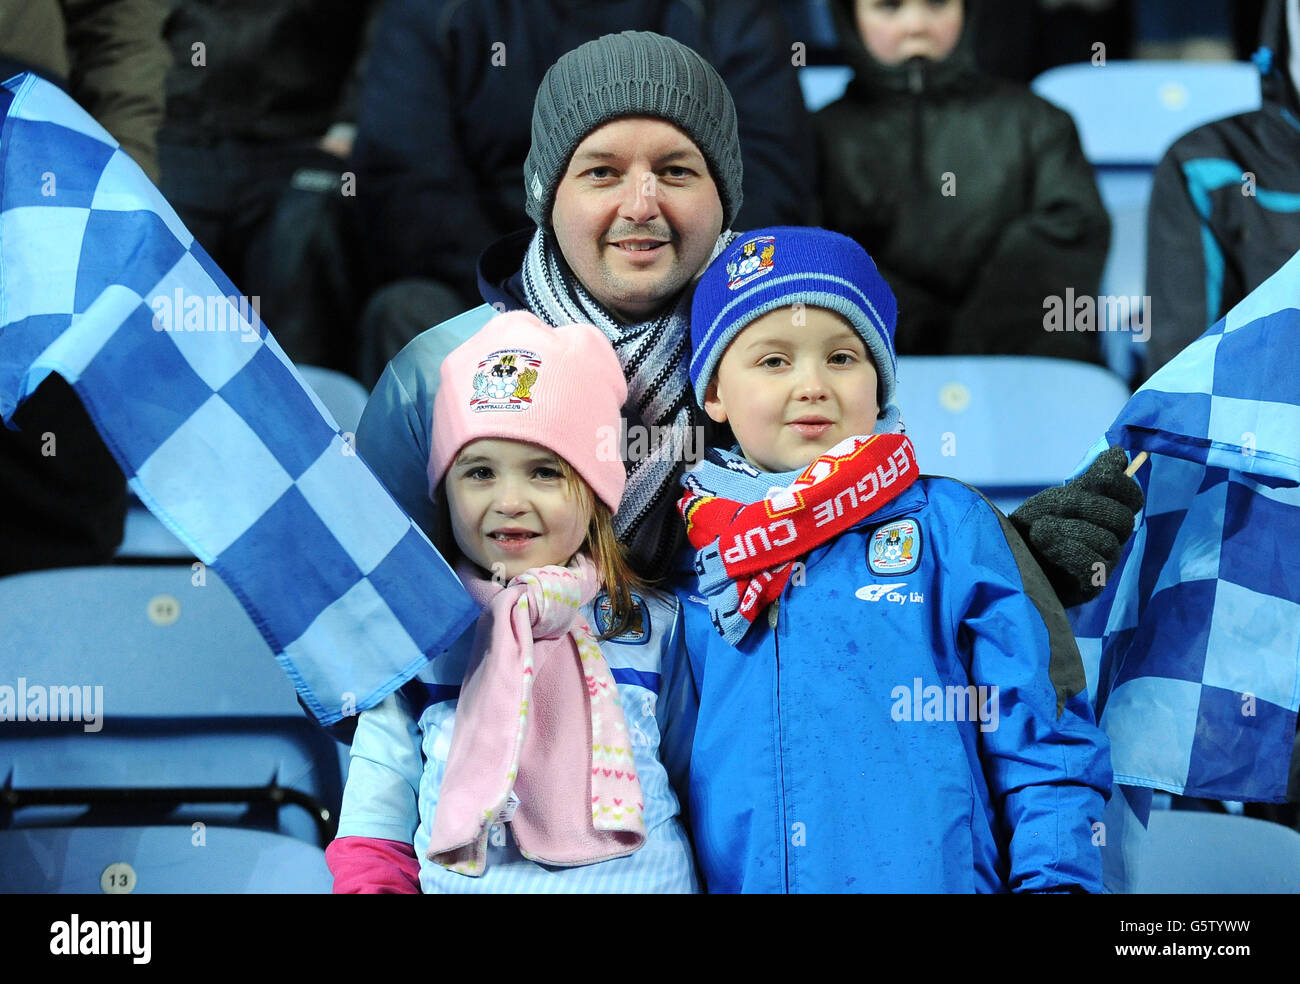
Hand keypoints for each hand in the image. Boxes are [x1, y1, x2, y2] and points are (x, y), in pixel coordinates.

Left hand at [1010, 447, 1144, 607]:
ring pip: (1106, 541)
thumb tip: (1120, 453)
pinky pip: (1091, 564)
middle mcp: (1113, 540)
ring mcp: (1105, 565)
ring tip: (1040, 530)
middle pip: (1122, 519)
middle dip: (1086, 507)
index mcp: (1107, 515)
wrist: (1008, 560)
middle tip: (1054, 507)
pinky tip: (1046, 542)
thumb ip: (1090, 480)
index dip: (1120, 484)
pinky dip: (1068, 550)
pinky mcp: (1092, 586)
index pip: (1133, 498)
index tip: (1096, 480)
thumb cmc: (1033, 528)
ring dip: (1069, 530)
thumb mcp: (1057, 499)